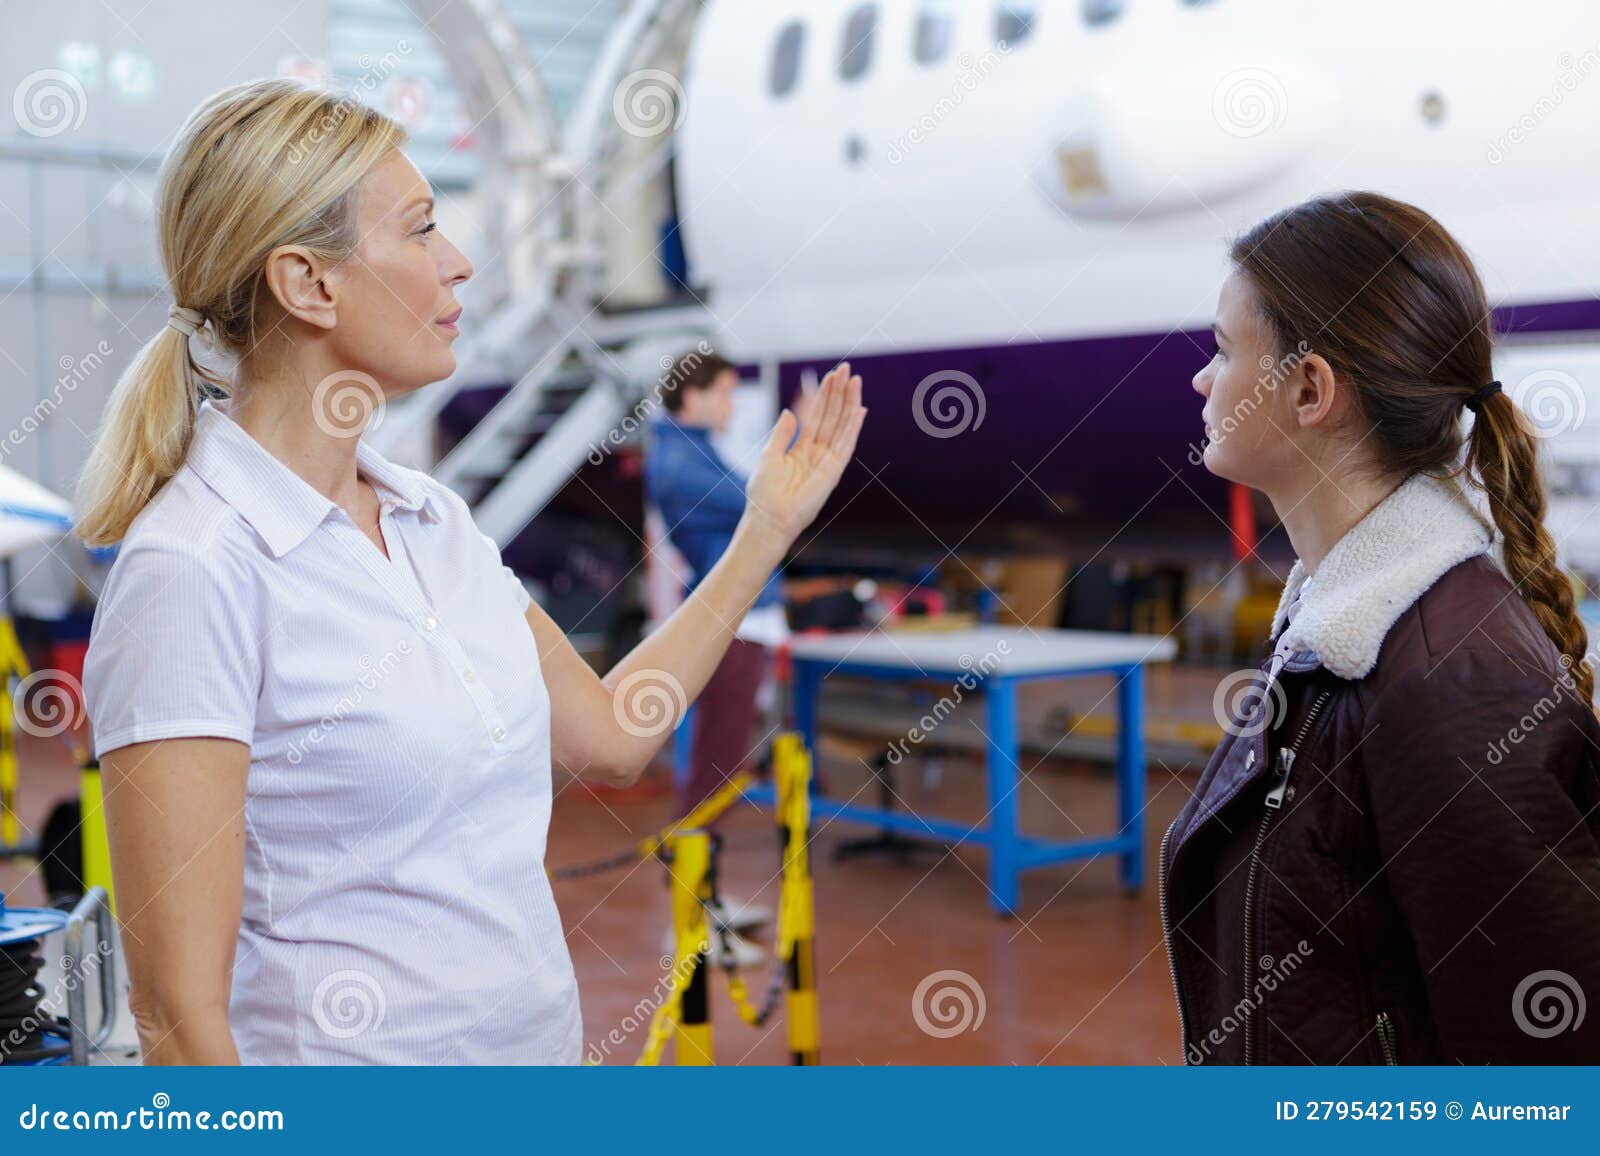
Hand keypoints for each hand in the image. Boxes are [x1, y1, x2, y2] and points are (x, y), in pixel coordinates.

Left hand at [742, 362, 866, 545]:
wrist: (768, 518)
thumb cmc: (764, 493)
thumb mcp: (768, 455)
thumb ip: (782, 433)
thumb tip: (791, 412)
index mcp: (802, 448)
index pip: (817, 415)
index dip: (824, 395)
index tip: (831, 375)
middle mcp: (818, 452)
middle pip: (832, 416)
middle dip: (839, 392)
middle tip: (847, 368)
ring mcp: (827, 461)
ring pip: (841, 425)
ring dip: (848, 403)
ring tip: (855, 380)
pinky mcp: (833, 471)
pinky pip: (846, 445)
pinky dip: (853, 427)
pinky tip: (859, 410)